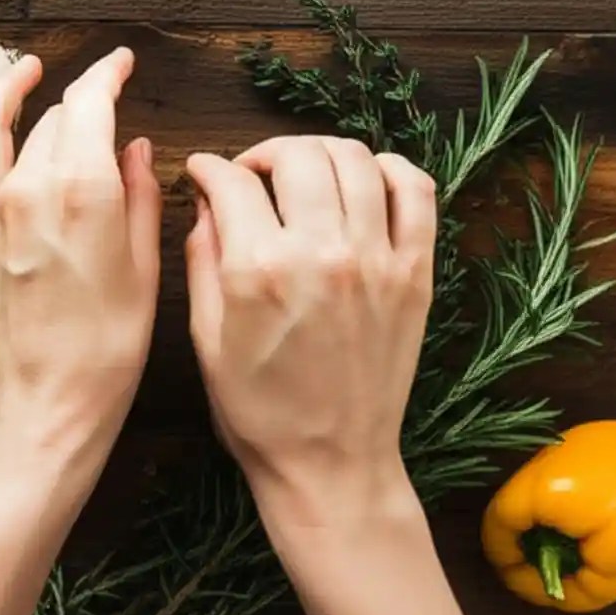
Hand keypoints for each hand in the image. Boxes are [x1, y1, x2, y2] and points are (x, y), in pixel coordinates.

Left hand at [0, 48, 160, 483]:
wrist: (39, 406)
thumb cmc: (105, 353)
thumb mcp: (145, 272)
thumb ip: (140, 198)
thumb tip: (134, 150)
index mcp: (84, 190)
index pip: (90, 102)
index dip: (108, 73)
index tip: (121, 64)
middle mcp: (28, 187)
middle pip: (51, 116)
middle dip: (78, 99)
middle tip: (99, 95)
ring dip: (8, 91)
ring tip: (23, 72)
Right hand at [185, 136, 436, 529]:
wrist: (329, 462)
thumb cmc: (258, 411)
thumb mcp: (206, 338)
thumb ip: (202, 260)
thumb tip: (206, 203)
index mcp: (258, 271)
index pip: (230, 182)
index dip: (207, 168)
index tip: (202, 172)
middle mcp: (321, 253)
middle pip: (295, 155)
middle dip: (262, 154)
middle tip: (250, 175)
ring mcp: (376, 259)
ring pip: (353, 158)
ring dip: (318, 152)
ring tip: (301, 174)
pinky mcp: (414, 272)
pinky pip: (414, 189)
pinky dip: (386, 168)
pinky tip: (361, 181)